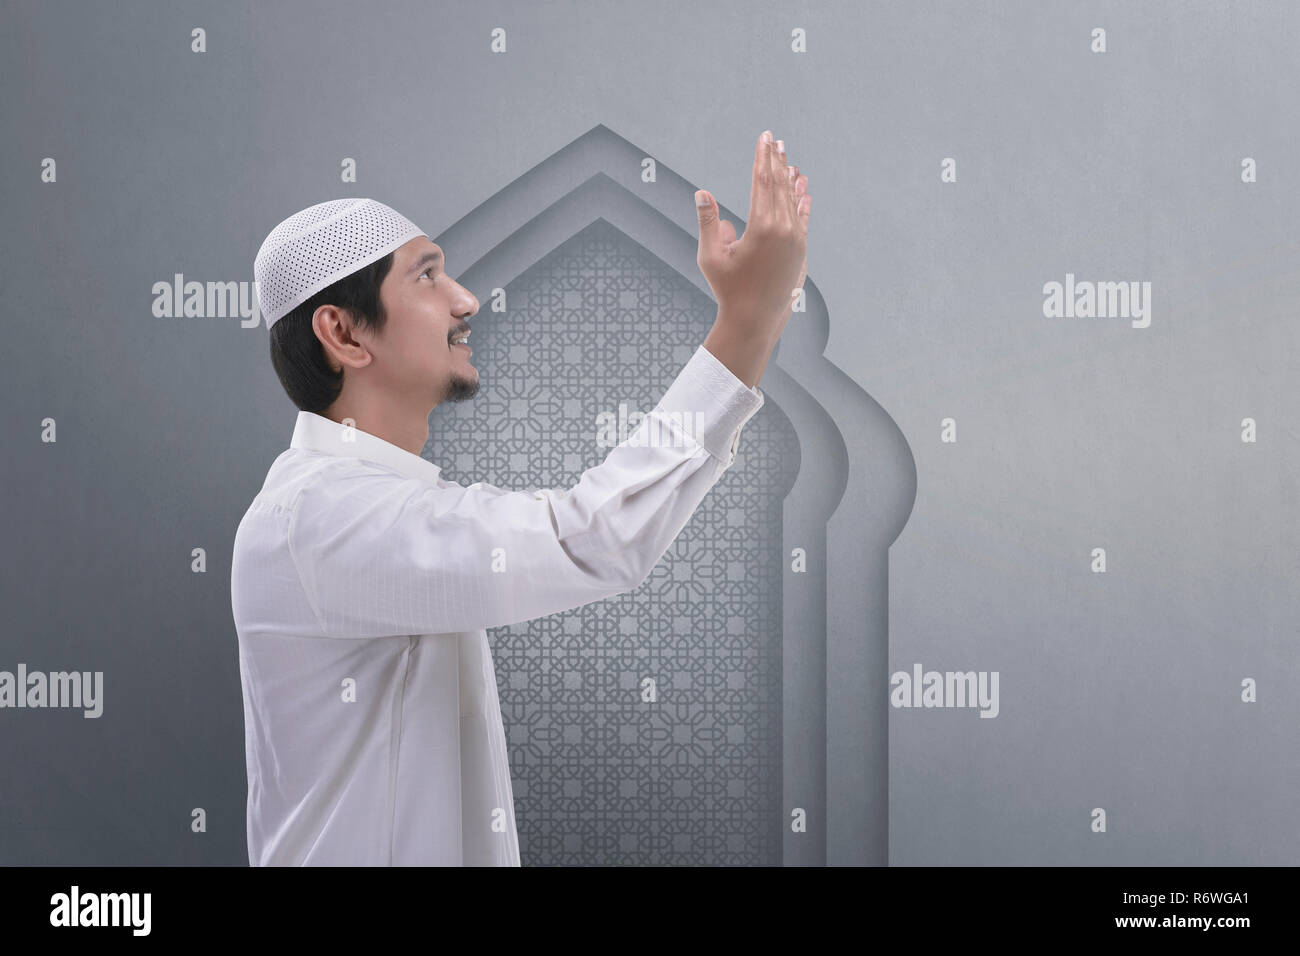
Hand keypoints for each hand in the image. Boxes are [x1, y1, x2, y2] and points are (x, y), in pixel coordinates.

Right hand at [695, 131, 810, 341]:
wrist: (755, 321)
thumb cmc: (728, 290)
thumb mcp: (711, 257)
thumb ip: (708, 223)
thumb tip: (702, 193)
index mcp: (762, 226)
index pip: (763, 180)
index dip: (762, 156)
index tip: (764, 137)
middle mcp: (785, 229)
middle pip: (780, 185)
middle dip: (777, 161)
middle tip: (776, 140)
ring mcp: (797, 240)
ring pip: (793, 200)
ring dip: (789, 178)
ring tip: (789, 159)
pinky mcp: (801, 251)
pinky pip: (802, 219)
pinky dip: (802, 202)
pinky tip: (803, 189)